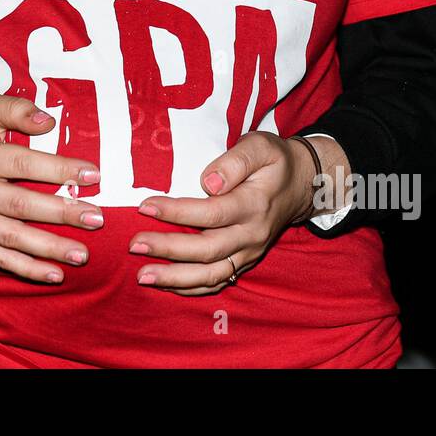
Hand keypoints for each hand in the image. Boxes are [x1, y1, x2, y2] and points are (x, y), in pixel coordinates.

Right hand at [0, 94, 104, 284]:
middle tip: (97, 219)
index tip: (93, 175)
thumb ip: (17, 110)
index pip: (23, 164)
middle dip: (61, 214)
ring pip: (10, 237)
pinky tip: (55, 274)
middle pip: (19, 205)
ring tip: (82, 254)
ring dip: (48, 248)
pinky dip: (26, 269)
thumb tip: (49, 122)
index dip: (59, 170)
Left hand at [129, 132, 336, 294]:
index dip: (176, 212)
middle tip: (134, 245)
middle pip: (207, 250)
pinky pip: (217, 282)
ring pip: (211, 275)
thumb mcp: (260, 147)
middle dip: (167, 250)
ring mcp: (248, 252)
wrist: (302, 184)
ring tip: (142, 275)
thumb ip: (235, 162)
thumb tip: (207, 183)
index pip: (211, 213)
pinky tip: (164, 284)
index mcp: (254, 204)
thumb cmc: (274, 161)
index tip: (144, 206)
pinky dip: (190, 287)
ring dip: (175, 278)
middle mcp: (251, 234)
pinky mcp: (243, 261)